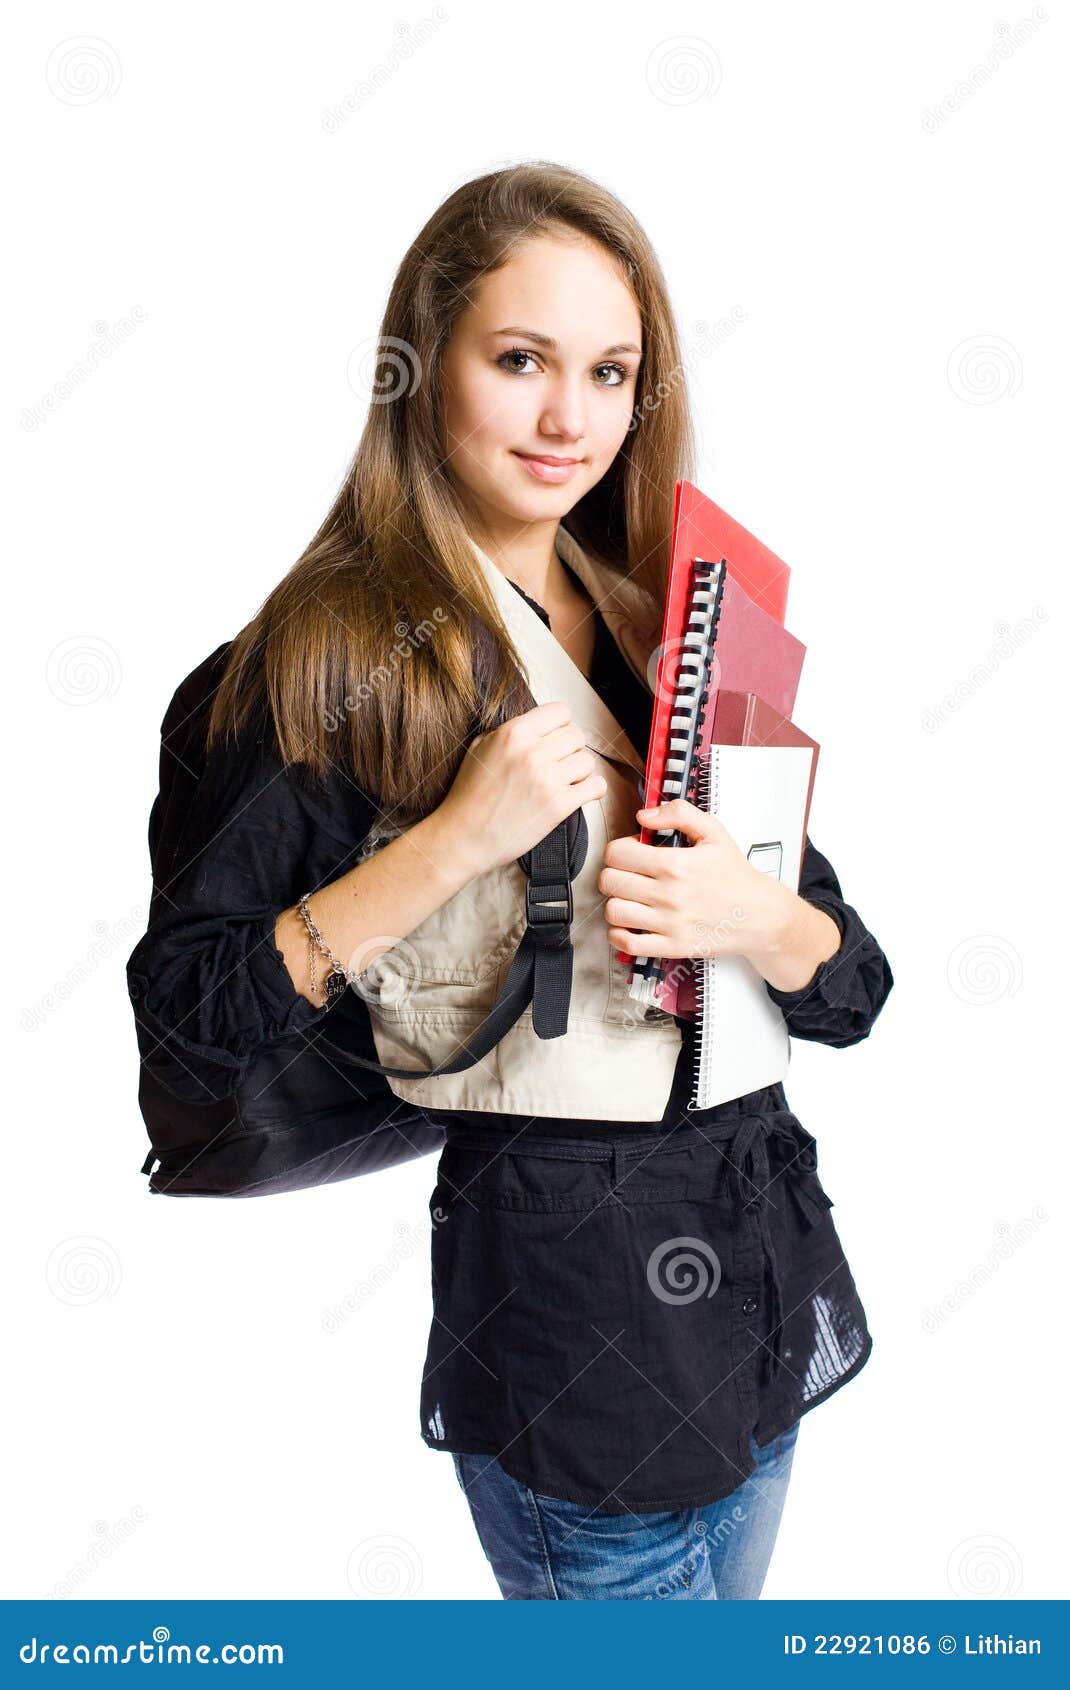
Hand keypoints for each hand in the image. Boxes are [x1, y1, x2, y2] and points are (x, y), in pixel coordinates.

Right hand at [435, 700, 606, 875]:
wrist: (463, 837)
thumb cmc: (469, 796)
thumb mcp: (479, 748)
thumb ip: (508, 731)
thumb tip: (534, 725)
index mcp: (514, 732)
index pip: (561, 711)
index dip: (560, 725)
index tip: (556, 738)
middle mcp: (533, 752)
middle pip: (577, 735)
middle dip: (570, 748)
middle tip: (559, 762)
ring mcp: (548, 779)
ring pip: (588, 760)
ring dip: (580, 771)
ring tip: (565, 780)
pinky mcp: (559, 805)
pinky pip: (596, 786)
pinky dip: (591, 790)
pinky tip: (577, 793)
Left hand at [598, 796, 791, 962]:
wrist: (760, 914)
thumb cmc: (735, 874)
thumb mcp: (714, 832)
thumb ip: (678, 814)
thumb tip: (643, 815)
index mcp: (674, 864)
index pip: (616, 853)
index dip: (619, 849)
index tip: (632, 853)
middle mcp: (668, 895)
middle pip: (609, 881)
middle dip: (615, 873)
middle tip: (630, 874)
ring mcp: (668, 923)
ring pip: (614, 912)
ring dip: (617, 902)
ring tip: (632, 897)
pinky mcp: (672, 946)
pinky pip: (628, 944)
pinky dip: (619, 934)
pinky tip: (630, 923)